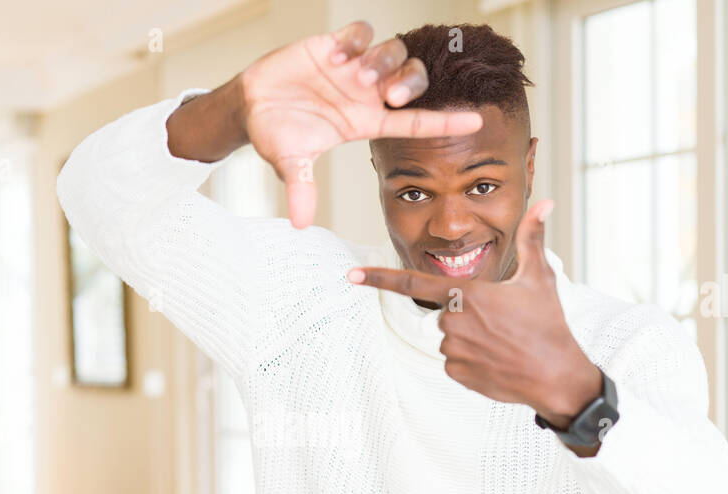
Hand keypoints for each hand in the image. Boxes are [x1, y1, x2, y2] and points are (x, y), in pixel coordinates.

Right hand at [240, 20, 482, 227]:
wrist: (251, 105)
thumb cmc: (277, 134)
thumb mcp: (290, 163)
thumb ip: (301, 189)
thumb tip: (300, 225)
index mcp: (366, 122)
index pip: (415, 122)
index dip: (446, 121)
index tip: (476, 122)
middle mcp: (367, 94)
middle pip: (413, 79)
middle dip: (410, 84)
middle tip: (389, 95)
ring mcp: (353, 67)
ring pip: (392, 53)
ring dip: (382, 62)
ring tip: (353, 75)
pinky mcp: (335, 45)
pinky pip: (361, 33)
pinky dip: (356, 41)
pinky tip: (337, 57)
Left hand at [347, 199, 602, 426]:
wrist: (555, 376)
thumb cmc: (547, 324)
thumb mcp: (539, 277)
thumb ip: (531, 238)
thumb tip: (544, 201)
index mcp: (467, 294)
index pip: (414, 283)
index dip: (379, 278)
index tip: (352, 275)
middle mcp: (453, 322)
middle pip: (445, 312)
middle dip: (468, 314)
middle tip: (503, 323)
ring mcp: (453, 350)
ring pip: (450, 337)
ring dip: (471, 337)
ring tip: (503, 343)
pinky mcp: (456, 373)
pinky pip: (454, 361)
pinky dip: (472, 360)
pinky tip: (496, 361)